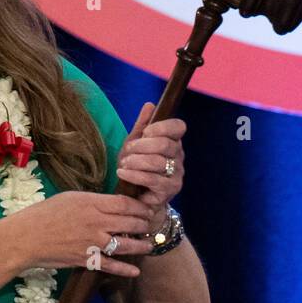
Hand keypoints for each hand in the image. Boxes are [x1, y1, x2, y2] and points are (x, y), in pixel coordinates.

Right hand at [5, 191, 154, 277]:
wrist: (26, 238)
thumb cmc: (44, 214)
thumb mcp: (70, 198)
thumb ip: (93, 201)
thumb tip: (112, 204)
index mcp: (92, 203)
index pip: (126, 204)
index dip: (140, 207)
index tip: (146, 209)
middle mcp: (96, 222)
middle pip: (130, 222)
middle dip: (144, 224)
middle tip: (148, 225)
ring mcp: (93, 243)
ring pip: (126, 244)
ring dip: (140, 245)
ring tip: (147, 245)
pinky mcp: (87, 259)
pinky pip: (111, 265)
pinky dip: (125, 269)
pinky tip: (135, 271)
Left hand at [117, 102, 185, 224]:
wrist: (136, 198)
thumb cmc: (136, 167)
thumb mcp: (135, 144)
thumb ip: (142, 125)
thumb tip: (150, 104)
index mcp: (173, 141)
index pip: (178, 127)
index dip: (162, 126)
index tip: (145, 131)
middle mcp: (179, 156)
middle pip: (166, 144)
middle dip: (142, 146)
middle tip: (128, 150)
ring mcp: (177, 173)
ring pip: (158, 162)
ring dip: (136, 161)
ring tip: (123, 163)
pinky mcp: (170, 189)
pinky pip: (153, 179)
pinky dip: (135, 175)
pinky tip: (123, 172)